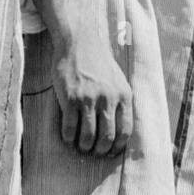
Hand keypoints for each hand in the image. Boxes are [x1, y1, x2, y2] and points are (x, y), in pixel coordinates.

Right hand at [36, 0, 131, 158]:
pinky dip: (69, 138)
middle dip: (100, 150)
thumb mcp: (118, 80)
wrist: (79, 43)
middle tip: (93, 151)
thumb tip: (120, 132)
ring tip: (81, 146)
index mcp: (123, 95)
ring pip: (88, 137)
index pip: (125, 131)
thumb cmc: (99, 64)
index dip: (118, 146)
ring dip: (84, 146)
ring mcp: (89, 98)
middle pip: (107, 137)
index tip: (110, 152)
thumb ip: (121, 102)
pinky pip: (70, 128)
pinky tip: (68, 136)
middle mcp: (108, 98)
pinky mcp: (70, 98)